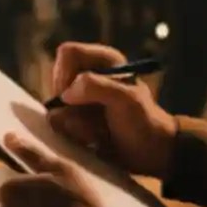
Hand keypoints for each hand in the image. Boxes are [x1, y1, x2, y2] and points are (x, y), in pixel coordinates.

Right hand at [47, 42, 177, 177]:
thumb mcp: (125, 99)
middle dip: (70, 105)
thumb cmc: (143, 121)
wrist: (151, 153)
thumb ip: (95, 87)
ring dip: (74, 124)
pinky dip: (74, 134)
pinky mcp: (76, 118)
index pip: (67, 53)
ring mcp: (80, 98)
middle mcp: (88, 74)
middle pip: (57, 81)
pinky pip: (59, 123)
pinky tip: (93, 139)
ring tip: (97, 132)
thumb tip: (65, 94)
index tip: (75, 96)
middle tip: (91, 119)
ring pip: (55, 106)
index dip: (66, 73)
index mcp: (102, 59)